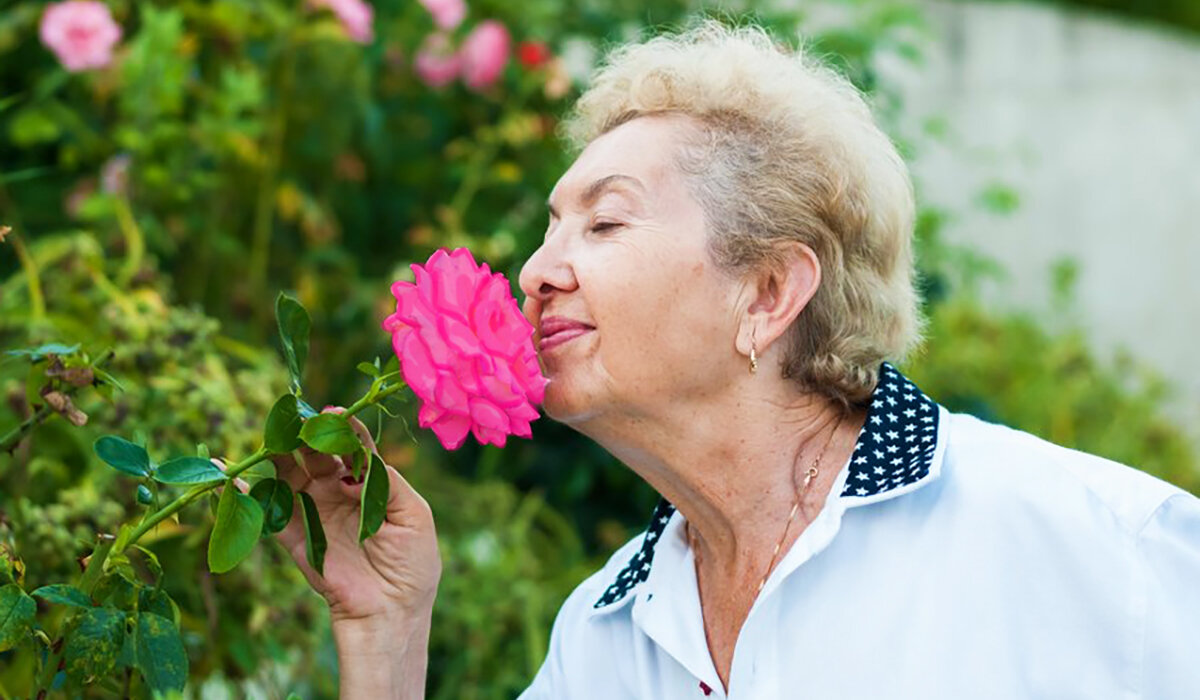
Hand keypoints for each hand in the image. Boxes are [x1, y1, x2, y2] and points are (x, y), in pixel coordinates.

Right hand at [218, 407, 441, 625]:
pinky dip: (251, 492)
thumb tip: (354, 466)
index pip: (354, 448)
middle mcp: (340, 493)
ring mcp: (316, 513)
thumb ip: (387, 482)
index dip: (344, 428)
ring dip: (279, 454)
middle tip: (296, 419)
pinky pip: (271, 512)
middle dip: (307, 434)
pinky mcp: (296, 538)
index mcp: (371, 484)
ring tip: (269, 436)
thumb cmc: (413, 564)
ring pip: (292, 475)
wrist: (390, 612)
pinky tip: (236, 474)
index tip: (333, 412)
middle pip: (318, 455)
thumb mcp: (414, 514)